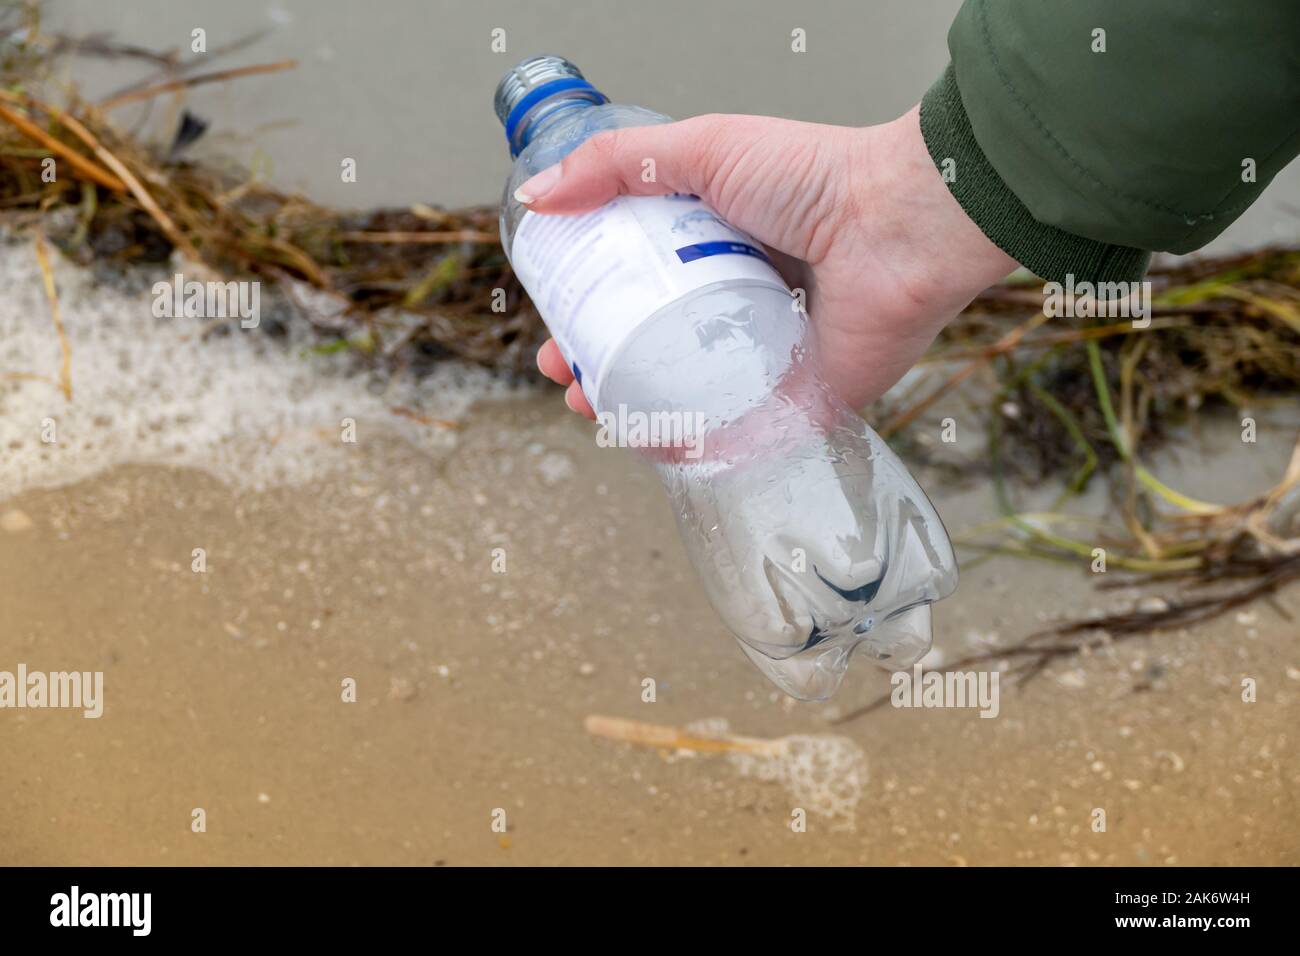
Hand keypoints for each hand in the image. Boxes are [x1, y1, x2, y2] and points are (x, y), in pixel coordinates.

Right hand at [517, 105, 1017, 418]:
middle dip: (599, 364)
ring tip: (593, 406)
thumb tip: (540, 198)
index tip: (555, 321)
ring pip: (684, 396)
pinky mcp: (797, 400)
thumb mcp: (701, 149)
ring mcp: (765, 356)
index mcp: (715, 244)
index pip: (637, 284)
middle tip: (566, 374)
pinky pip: (736, 434)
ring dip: (632, 409)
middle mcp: (738, 303)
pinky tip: (652, 447)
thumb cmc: (811, 178)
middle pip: (652, 345)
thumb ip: (615, 163)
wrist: (896, 223)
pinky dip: (691, 446)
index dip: (590, 306)